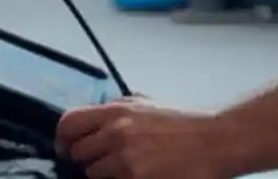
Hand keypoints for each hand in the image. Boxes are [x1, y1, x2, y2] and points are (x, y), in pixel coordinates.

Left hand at [55, 97, 231, 178]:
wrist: (214, 141)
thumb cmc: (183, 124)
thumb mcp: (145, 105)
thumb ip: (115, 112)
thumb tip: (88, 124)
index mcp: (117, 111)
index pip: (69, 122)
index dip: (62, 138)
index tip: (64, 146)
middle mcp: (116, 133)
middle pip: (77, 152)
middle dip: (86, 158)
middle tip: (102, 160)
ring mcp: (125, 160)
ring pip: (93, 173)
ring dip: (104, 173)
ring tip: (127, 167)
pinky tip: (139, 174)